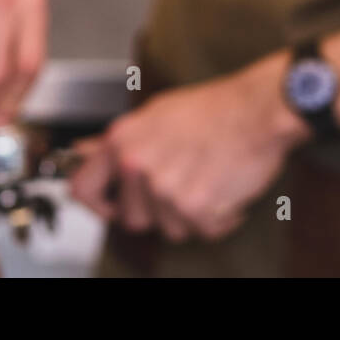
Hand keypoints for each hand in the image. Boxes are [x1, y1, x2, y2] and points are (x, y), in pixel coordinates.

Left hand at [69, 53, 309, 241]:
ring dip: (190, 215)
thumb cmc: (213, 108)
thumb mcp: (155, 113)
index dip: (97, 205)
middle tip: (182, 184)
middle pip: (133, 219)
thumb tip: (83, 152)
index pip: (83, 189)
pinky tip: (225, 189)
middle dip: (158, 211)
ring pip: (170, 230)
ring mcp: (165, 189)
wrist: (257, 110)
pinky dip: (218, 218)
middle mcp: (137, 166)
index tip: (112, 207)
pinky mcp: (194, 208)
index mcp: (122, 141)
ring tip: (207, 180)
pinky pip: (203, 231)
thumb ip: (120, 141)